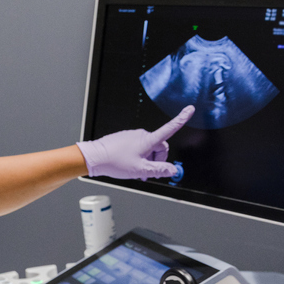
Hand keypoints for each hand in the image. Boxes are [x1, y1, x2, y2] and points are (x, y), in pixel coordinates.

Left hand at [77, 105, 193, 179]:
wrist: (94, 157)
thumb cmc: (115, 163)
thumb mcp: (140, 170)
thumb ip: (159, 170)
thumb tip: (173, 170)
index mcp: (148, 140)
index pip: (169, 129)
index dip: (181, 119)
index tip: (190, 110)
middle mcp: (141, 135)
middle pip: (159, 146)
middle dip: (158, 160)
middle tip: (148, 173)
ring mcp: (132, 135)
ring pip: (148, 148)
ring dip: (147, 160)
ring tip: (136, 171)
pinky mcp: (124, 138)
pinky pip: (137, 146)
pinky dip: (138, 156)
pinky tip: (129, 165)